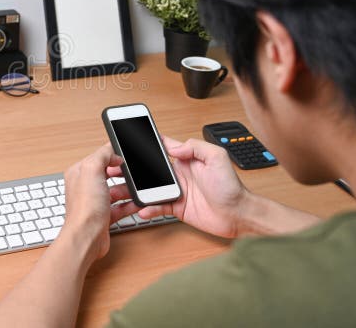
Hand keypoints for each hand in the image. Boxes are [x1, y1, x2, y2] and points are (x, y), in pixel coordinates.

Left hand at [60, 143, 140, 262]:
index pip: (98, 158)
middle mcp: (85, 187)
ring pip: (116, 191)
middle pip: (108, 174)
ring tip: (140, 188)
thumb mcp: (92, 169)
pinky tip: (140, 203)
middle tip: (135, 172)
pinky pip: (121, 207)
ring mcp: (95, 202)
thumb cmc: (85, 207)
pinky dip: (131, 205)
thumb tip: (113, 154)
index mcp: (79, 173)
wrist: (86, 237)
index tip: (126, 154)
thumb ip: (103, 155)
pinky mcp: (104, 216)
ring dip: (129, 190)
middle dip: (123, 174)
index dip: (112, 155)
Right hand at [125, 136, 249, 237]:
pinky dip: (148, 208)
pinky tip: (142, 209)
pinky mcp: (177, 208)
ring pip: (150, 189)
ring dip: (135, 190)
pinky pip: (158, 207)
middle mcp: (178, 174)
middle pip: (149, 169)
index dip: (147, 142)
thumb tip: (173, 147)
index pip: (162, 147)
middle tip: (116, 169)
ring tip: (121, 191)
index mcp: (186, 159)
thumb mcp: (217, 158)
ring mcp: (177, 191)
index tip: (129, 139)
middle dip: (132, 169)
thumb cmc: (231, 187)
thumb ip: (195, 147)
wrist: (239, 215)